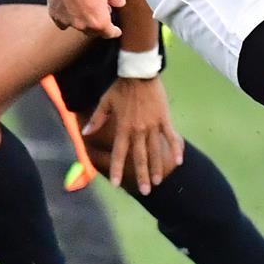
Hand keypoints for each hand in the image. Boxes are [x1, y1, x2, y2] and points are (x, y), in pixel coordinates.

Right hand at [45, 0, 123, 38]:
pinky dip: (67, 16)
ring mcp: (68, 21)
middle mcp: (83, 25)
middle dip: (98, 23)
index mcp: (99, 21)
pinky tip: (70, 6)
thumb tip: (119, 1)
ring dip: (83, 19)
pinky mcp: (55, 15)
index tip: (115, 31)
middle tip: (100, 11)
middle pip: (93, 31)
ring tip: (84, 4)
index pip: (109, 33)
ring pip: (78, 25)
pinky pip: (63, 20)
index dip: (114, 31)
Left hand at [85, 76, 183, 193]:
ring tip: (158, 181)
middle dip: (141, 176)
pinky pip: (170, 136)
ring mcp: (152, 125)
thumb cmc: (121, 87)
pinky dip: (175, 148)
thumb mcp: (105, 102)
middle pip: (139, 157)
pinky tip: (178, 160)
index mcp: (123, 128)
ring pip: (155, 151)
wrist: (139, 72)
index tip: (115, 184)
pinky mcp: (164, 119)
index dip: (116, 169)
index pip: (119, 153)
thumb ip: (97, 119)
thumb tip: (84, 132)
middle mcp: (138, 130)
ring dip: (157, 167)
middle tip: (146, 192)